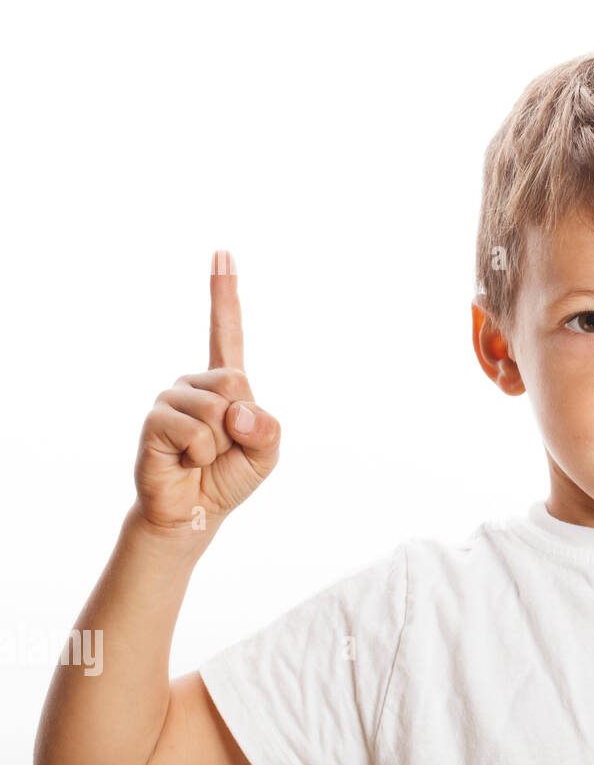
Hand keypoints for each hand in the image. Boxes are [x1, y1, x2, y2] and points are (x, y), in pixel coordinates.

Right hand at [132, 250, 281, 533]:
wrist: (194, 511)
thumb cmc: (229, 476)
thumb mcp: (267, 451)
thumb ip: (268, 427)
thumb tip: (237, 410)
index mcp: (226, 383)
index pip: (227, 332)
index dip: (224, 293)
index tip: (222, 252)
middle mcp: (195, 382)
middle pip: (237, 381)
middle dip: (242, 422)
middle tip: (224, 445)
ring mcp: (171, 398)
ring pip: (217, 409)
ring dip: (221, 442)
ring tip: (203, 455)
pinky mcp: (155, 419)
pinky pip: (195, 430)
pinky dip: (201, 452)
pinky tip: (187, 460)